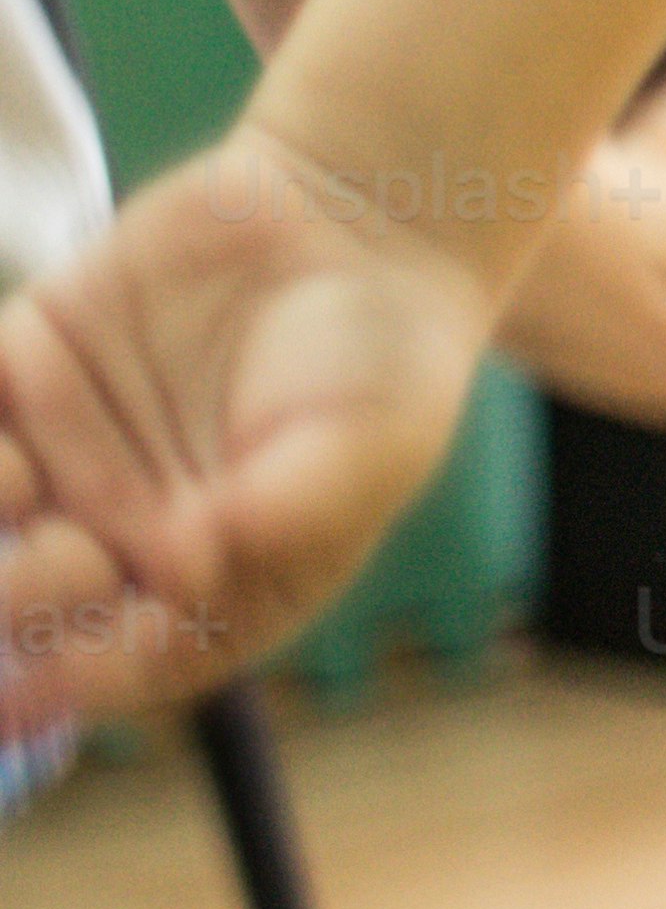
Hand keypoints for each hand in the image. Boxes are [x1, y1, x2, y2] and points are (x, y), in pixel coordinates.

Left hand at [0, 126, 515, 743]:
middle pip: (40, 592)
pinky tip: (4, 397)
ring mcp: (67, 454)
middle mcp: (122, 533)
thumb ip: (291, 504)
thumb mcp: (368, 443)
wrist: (358, 219)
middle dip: (17, 595)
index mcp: (214, 582)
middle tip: (26, 574)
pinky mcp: (27, 366)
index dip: (75, 680)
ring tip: (14, 476)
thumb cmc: (385, 358)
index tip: (31, 690)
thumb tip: (191, 562)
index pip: (134, 655)